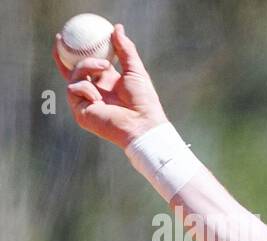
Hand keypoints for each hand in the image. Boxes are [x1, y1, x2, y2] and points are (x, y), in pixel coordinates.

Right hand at [54, 24, 167, 148]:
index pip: (89, 66)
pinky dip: (86, 88)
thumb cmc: (144, 101)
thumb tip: (117, 28)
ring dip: (87, 66)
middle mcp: (95, 92)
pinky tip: (98, 97)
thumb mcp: (135, 70)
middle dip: (63, 56)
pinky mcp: (80, 111)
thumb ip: (125, 50)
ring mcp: (86, 102)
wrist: (142, 124)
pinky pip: (74, 89)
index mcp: (107, 83)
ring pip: (74, 75)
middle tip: (60, 39)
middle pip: (73, 71)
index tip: (73, 37)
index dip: (79, 53)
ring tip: (104, 66)